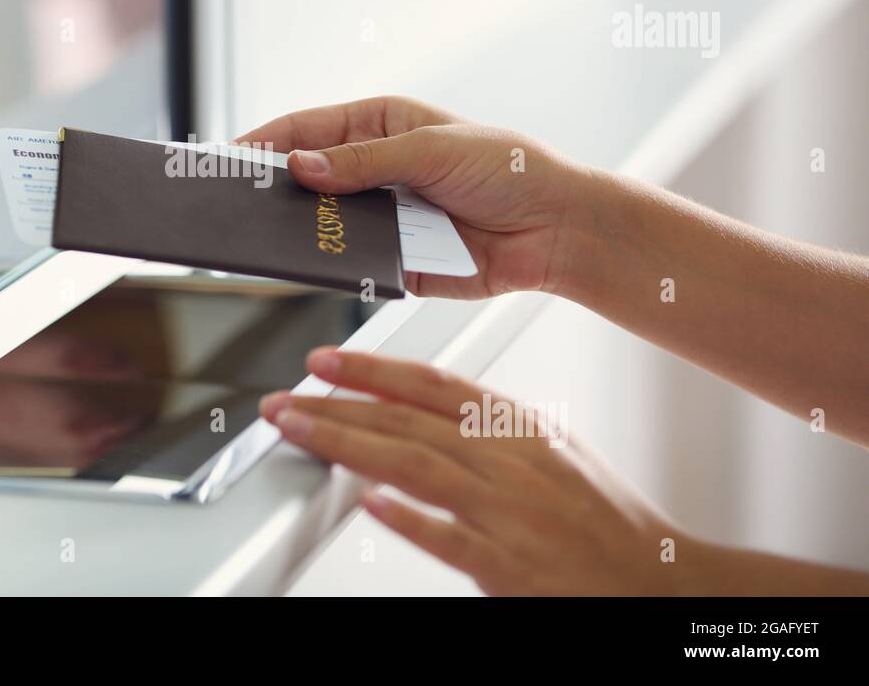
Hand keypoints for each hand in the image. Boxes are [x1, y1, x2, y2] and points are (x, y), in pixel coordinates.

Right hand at [234, 96, 586, 298]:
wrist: (556, 229)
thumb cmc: (506, 169)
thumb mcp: (430, 150)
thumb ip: (362, 161)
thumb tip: (300, 167)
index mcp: (377, 126)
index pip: (303, 129)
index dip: (261, 142)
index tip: (223, 159)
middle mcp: (370, 171)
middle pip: (301, 179)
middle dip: (266, 191)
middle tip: (226, 204)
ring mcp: (378, 217)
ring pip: (318, 225)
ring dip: (292, 232)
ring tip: (254, 238)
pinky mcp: (390, 260)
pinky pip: (347, 264)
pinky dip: (326, 266)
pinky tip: (304, 265)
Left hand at [260, 348, 685, 595]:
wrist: (659, 584)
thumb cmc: (601, 519)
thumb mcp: (548, 453)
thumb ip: (484, 429)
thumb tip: (415, 412)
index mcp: (519, 428)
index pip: (432, 385)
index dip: (372, 368)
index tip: (323, 360)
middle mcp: (512, 461)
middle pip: (410, 420)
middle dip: (338, 404)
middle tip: (284, 398)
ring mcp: (513, 512)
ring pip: (418, 465)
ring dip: (351, 444)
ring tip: (301, 431)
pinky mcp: (513, 567)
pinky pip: (453, 537)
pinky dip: (410, 517)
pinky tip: (370, 501)